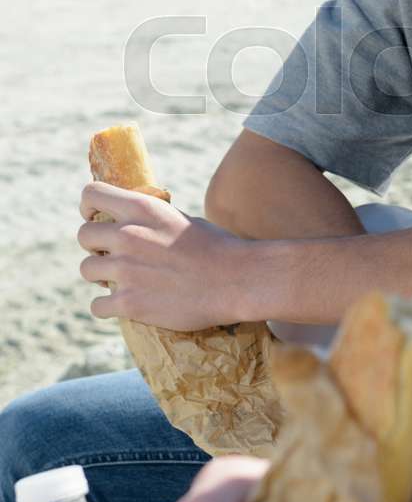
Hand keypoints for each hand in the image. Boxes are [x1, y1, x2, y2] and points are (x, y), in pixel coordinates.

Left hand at [78, 183, 250, 329]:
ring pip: (86, 270)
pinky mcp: (130, 302)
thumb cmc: (217, 248)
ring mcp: (126, 270)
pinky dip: (107, 307)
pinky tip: (123, 305)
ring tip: (122, 281)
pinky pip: (96, 305)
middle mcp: (128, 235)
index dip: (88, 207)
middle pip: (83, 235)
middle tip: (114, 257)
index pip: (91, 193)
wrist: (238, 280)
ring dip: (100, 277)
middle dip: (95, 247)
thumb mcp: (180, 219)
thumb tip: (132, 222)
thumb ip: (150, 219)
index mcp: (142, 208)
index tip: (97, 219)